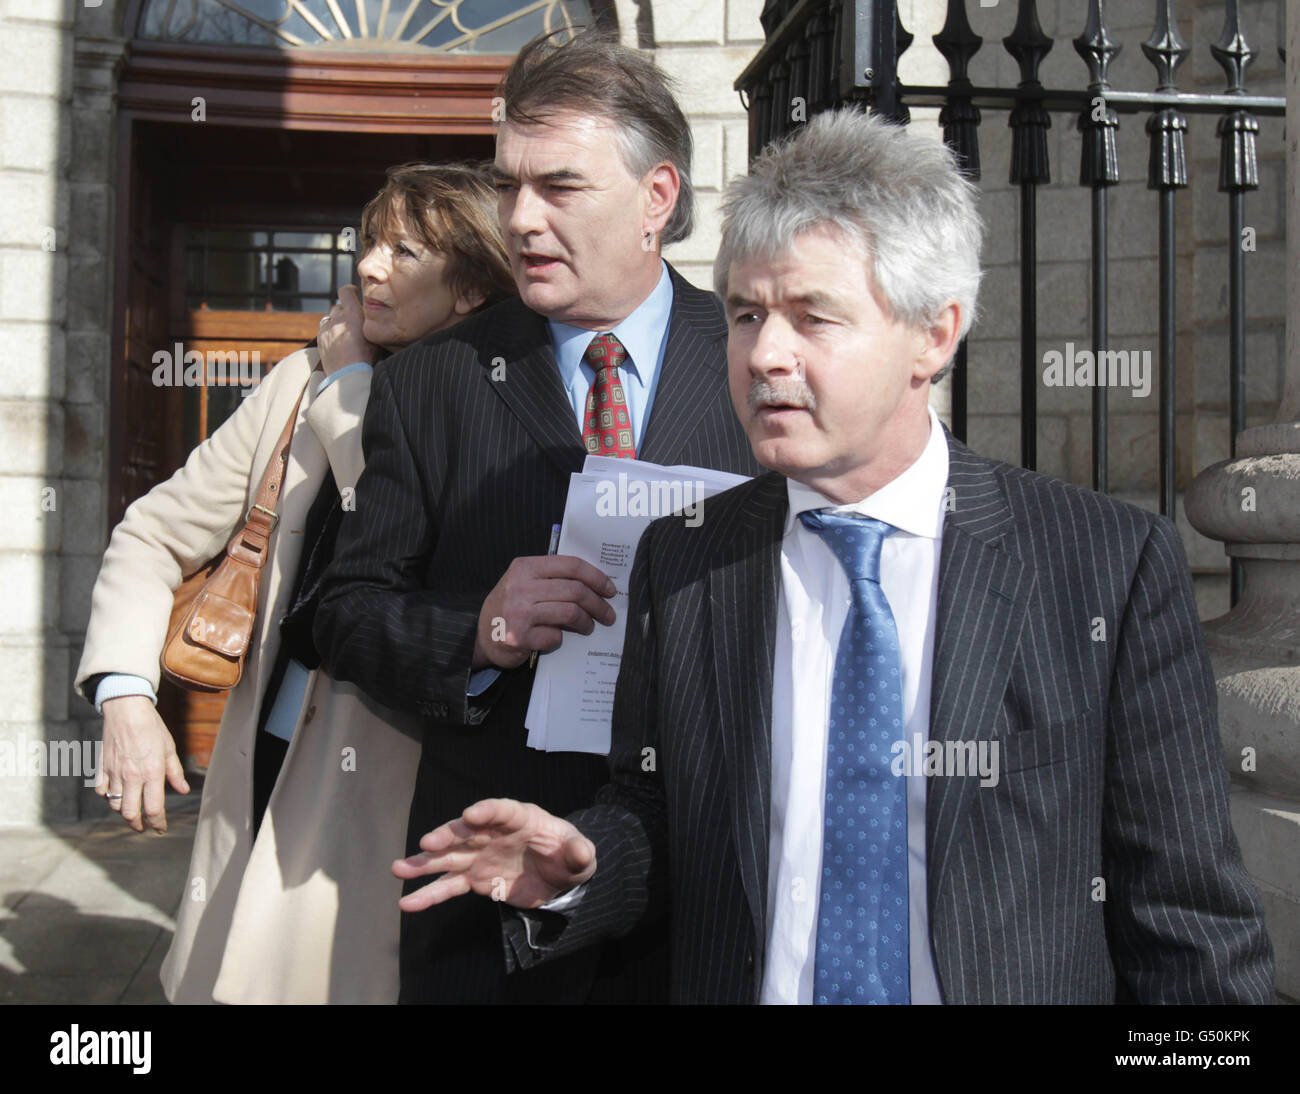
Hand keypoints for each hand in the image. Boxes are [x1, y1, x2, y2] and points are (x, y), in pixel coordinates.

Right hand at [97, 695, 189, 832]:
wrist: (126, 709)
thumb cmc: (151, 727)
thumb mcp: (169, 748)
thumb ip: (175, 772)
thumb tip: (183, 790)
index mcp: (152, 772)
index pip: (153, 808)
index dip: (158, 823)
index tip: (161, 828)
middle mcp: (131, 776)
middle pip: (130, 813)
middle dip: (138, 824)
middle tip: (144, 827)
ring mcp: (114, 773)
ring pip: (115, 805)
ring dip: (124, 813)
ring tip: (133, 812)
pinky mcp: (101, 767)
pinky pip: (101, 791)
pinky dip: (108, 798)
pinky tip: (115, 796)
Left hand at [318, 285, 377, 374]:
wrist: (349, 376)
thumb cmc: (367, 359)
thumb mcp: (376, 337)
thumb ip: (371, 322)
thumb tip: (371, 314)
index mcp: (353, 315)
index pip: (345, 291)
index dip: (349, 290)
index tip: (353, 292)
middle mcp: (337, 319)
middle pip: (338, 306)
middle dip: (344, 310)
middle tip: (353, 319)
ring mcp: (326, 329)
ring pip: (330, 318)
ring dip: (336, 321)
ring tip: (345, 332)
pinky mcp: (320, 340)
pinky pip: (324, 330)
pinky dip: (330, 333)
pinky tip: (338, 342)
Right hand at [393, 798, 595, 912]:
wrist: (558, 876)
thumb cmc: (568, 855)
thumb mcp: (580, 855)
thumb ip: (579, 852)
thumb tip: (583, 851)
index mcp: (520, 818)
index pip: (501, 811)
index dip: (486, 811)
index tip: (470, 815)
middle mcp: (493, 834)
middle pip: (467, 832)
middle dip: (447, 836)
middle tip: (427, 843)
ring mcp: (480, 856)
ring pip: (449, 858)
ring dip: (424, 863)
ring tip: (399, 869)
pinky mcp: (475, 879)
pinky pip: (449, 886)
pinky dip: (429, 894)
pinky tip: (408, 902)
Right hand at [472, 555, 616, 668]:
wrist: (481, 636)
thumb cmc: (510, 607)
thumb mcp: (524, 582)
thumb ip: (552, 578)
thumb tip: (595, 583)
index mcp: (525, 567)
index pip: (571, 566)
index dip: (596, 577)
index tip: (609, 590)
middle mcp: (520, 587)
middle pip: (575, 590)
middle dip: (598, 604)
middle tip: (608, 615)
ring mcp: (518, 612)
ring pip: (570, 613)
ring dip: (586, 622)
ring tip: (589, 627)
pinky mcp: (519, 636)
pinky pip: (555, 636)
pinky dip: (561, 639)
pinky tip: (556, 638)